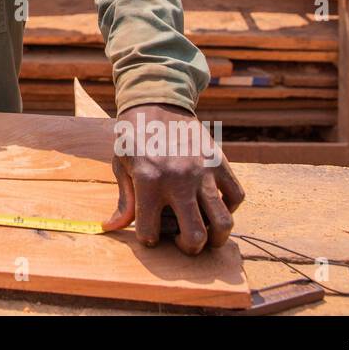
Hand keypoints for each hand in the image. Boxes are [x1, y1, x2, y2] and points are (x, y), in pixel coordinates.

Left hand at [103, 103, 244, 254]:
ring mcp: (202, 172)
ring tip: (205, 231)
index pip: (150, 233)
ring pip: (223, 222)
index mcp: (148, 182)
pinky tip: (214, 204)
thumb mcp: (121, 165)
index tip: (149, 232)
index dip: (148, 239)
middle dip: (189, 248)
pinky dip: (229, 207)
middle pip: (195, 237)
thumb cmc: (134, 136)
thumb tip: (112, 228)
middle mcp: (178, 180)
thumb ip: (123, 200)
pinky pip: (236, 196)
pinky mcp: (219, 162)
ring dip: (215, 236)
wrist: (157, 101)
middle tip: (182, 240)